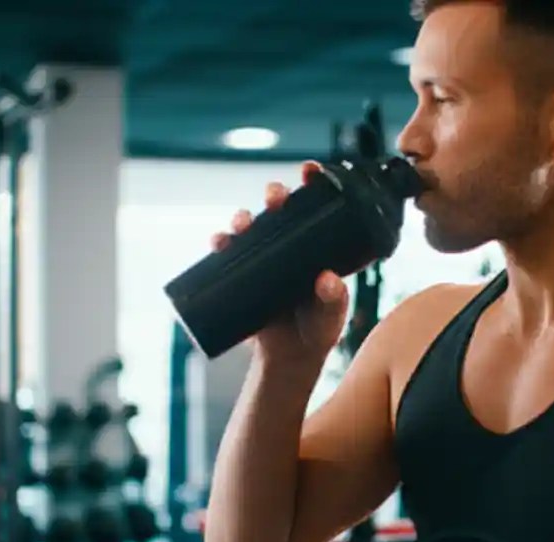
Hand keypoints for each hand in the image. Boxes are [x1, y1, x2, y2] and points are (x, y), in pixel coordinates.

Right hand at [209, 161, 349, 368]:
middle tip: (275, 196)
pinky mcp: (242, 274)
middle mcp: (290, 245)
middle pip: (280, 209)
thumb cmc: (317, 332)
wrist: (288, 359)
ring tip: (243, 222)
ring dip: (244, 217)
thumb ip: (333, 300)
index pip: (317, 208)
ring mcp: (264, 258)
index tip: (310, 170)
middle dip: (275, 195)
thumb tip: (328, 280)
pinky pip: (229, 253)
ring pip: (251, 226)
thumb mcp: (331, 316)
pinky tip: (219, 241)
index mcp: (317, 247)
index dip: (313, 184)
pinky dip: (222, 243)